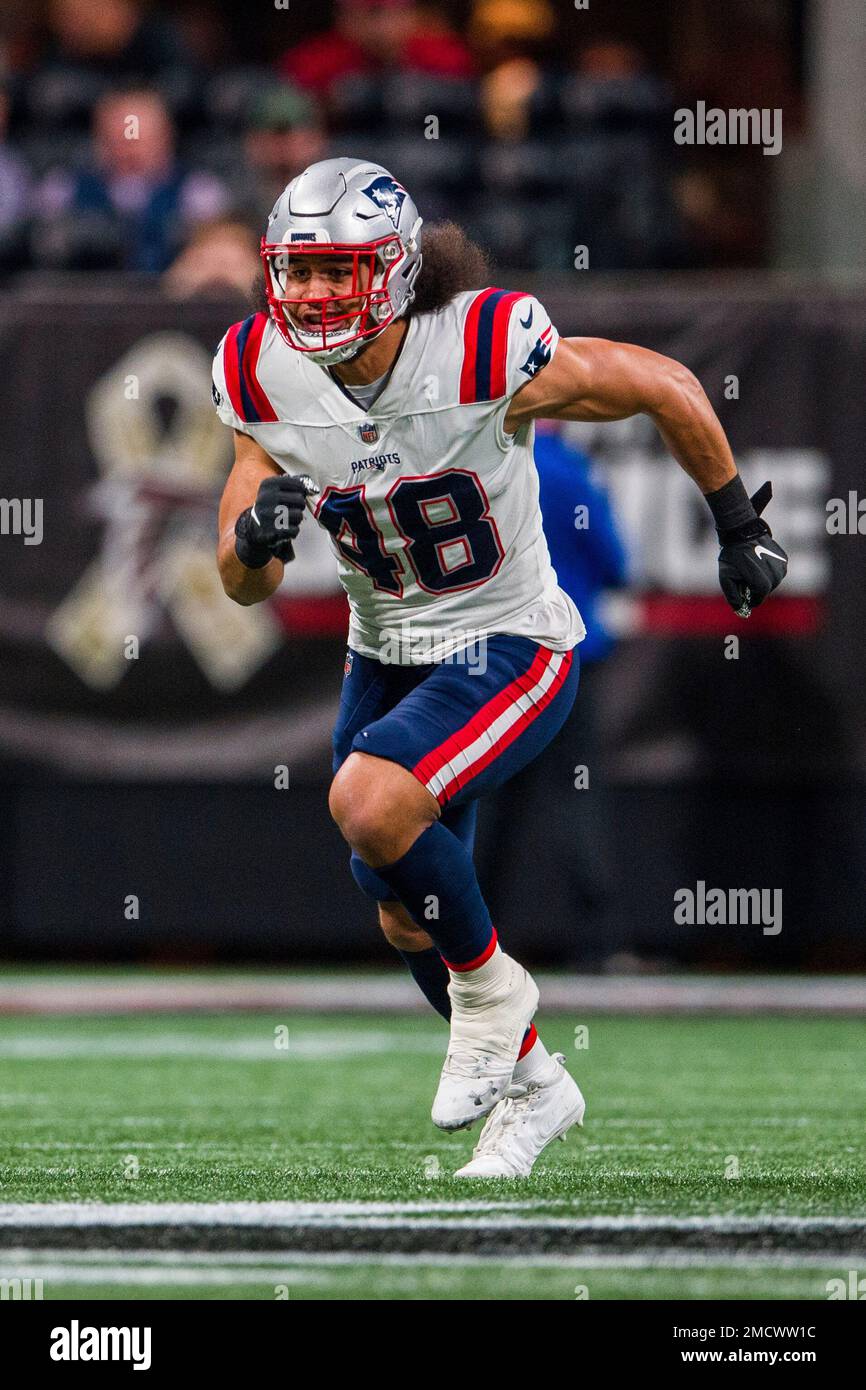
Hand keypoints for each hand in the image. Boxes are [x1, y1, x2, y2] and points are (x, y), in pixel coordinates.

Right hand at [234, 473, 316, 567]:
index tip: (299, 494)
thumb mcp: (277, 489)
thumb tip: (313, 488)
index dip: (303, 490)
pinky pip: (295, 530)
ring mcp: (268, 515)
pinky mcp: (272, 531)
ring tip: (288, 518)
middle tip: (292, 508)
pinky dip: (293, 531)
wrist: (255, 527)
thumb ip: (296, 482)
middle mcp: (266, 498)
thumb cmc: (273, 505)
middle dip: (300, 505)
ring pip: (299, 515)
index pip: (298, 484)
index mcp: (268, 484)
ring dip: (297, 519)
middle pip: (300, 500)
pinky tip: (285, 528)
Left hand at [717, 482, 787, 616]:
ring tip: (752, 567)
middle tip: (745, 577)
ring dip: (763, 579)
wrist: (742, 532)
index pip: (758, 599)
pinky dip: (769, 570)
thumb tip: (740, 609)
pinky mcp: (784, 559)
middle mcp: (775, 576)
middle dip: (755, 588)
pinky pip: (777, 571)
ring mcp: (781, 567)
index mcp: (762, 583)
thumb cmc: (732, 556)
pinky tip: (760, 561)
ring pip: (773, 582)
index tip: (743, 593)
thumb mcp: (726, 577)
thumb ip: (732, 596)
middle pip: (766, 591)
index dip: (750, 599)